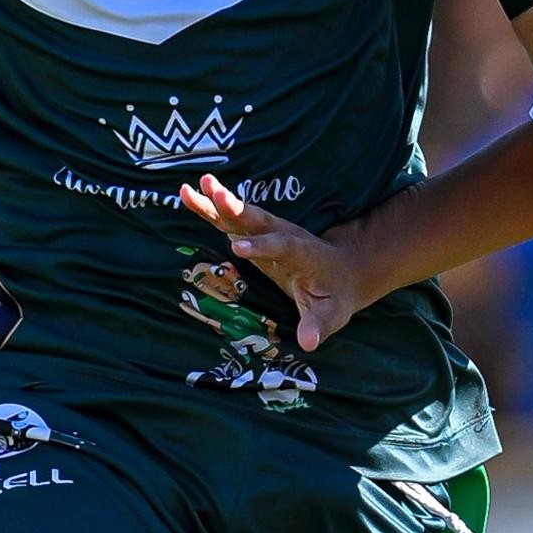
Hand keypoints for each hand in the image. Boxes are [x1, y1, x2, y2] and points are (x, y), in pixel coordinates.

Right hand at [177, 174, 371, 350]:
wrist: (343, 268)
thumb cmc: (335, 294)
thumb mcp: (332, 314)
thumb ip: (318, 326)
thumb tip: (308, 343)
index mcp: (304, 255)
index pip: (283, 248)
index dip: (262, 247)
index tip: (237, 248)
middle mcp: (285, 236)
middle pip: (260, 221)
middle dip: (238, 209)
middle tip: (217, 195)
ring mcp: (270, 232)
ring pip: (242, 215)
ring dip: (218, 201)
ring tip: (191, 188)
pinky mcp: (256, 233)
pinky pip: (231, 219)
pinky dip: (211, 207)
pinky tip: (189, 194)